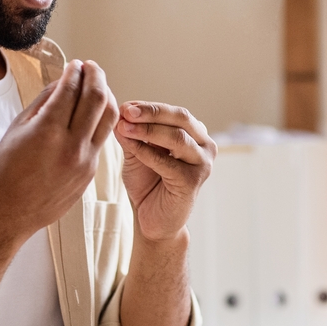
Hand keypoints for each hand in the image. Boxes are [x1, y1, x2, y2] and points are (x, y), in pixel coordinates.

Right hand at [0, 60, 118, 240]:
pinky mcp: (90, 174)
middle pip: (97, 99)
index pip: (71, 90)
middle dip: (96, 77)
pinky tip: (92, 114)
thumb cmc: (5, 169)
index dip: (75, 72)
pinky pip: (101, 139)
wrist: (8, 212)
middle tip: (91, 67)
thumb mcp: (18, 128)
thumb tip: (64, 80)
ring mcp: (85, 162)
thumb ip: (44, 101)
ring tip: (98, 86)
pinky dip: (99, 121)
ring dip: (106, 97)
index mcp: (48, 132)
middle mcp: (71, 146)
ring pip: (108, 119)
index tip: (75, 64)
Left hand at [115, 102, 215, 241]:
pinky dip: (146, 152)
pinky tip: (130, 146)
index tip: (125, 106)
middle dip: (152, 113)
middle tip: (127, 111)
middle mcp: (204, 146)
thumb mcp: (136, 152)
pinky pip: (167, 162)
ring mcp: (202, 164)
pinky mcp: (193, 181)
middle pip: (181, 118)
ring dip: (148, 130)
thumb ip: (131, 134)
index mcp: (194, 134)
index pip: (173, 112)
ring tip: (125, 127)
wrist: (151, 219)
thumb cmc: (147, 184)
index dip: (149, 107)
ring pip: (177, 137)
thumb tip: (122, 112)